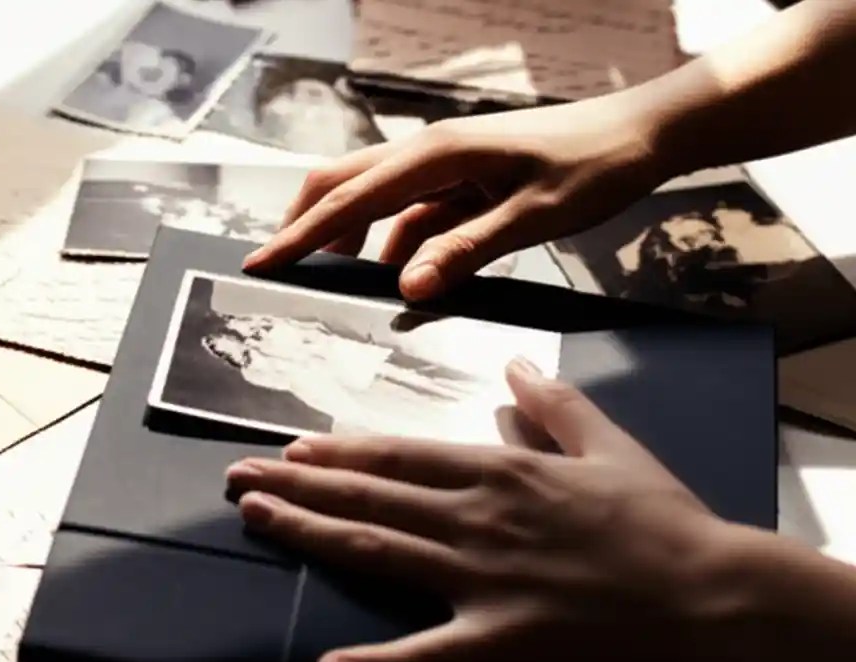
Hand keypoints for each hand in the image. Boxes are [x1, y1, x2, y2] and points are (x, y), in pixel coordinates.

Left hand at [225, 357, 746, 661]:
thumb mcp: (606, 441)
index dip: (337, 451)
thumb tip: (510, 369)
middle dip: (297, 484)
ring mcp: (483, 577)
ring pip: (378, 550)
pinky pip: (430, 656)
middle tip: (238, 478)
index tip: (290, 447)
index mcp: (499, 469)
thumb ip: (550, 403)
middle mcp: (476, 515)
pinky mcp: (502, 636)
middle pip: (368, 495)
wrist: (709, 589)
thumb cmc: (659, 516)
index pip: (397, 454)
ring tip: (257, 520)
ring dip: (310, 534)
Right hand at [241, 91, 674, 300]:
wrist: (640, 134)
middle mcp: (429, 152)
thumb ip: (466, 250)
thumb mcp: (533, 217)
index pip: (350, 198)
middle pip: (342, 183)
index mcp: (437, 155)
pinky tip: (401, 276)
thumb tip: (405, 288)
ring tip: (331, 282)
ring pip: (373, 198)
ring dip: (349, 237)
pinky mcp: (462, 179)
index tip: (260, 263)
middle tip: (274, 269)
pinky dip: (396, 243)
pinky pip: (413, 212)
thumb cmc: (594, 169)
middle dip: (304, 225)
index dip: (301, 234)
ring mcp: (444, 164)